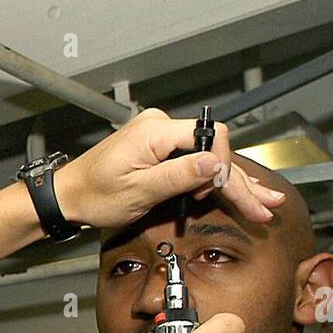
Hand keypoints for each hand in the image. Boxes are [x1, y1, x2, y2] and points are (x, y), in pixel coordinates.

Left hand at [54, 108, 284, 230]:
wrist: (69, 195)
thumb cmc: (94, 196)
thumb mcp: (138, 191)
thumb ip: (178, 176)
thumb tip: (214, 163)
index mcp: (156, 131)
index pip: (209, 139)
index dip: (224, 170)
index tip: (227, 197)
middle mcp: (160, 125)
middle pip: (213, 149)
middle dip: (239, 182)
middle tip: (264, 206)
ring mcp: (160, 136)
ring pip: (207, 156)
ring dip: (233, 182)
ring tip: (263, 201)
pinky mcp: (158, 148)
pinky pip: (193, 159)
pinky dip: (213, 178)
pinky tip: (239, 188)